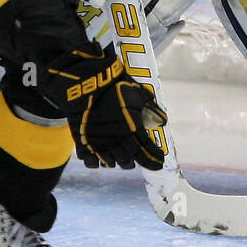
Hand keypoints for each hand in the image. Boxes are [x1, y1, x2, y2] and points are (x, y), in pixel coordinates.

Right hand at [43, 43, 167, 169]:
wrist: (87, 82)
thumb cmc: (115, 86)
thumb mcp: (139, 95)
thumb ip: (152, 110)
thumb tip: (163, 121)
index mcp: (132, 131)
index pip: (146, 154)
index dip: (154, 160)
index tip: (159, 163)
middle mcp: (117, 141)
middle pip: (128, 161)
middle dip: (135, 161)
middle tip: (138, 157)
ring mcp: (99, 143)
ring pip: (111, 163)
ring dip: (117, 161)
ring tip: (120, 157)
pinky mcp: (83, 142)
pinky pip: (91, 161)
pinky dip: (97, 161)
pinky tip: (100, 157)